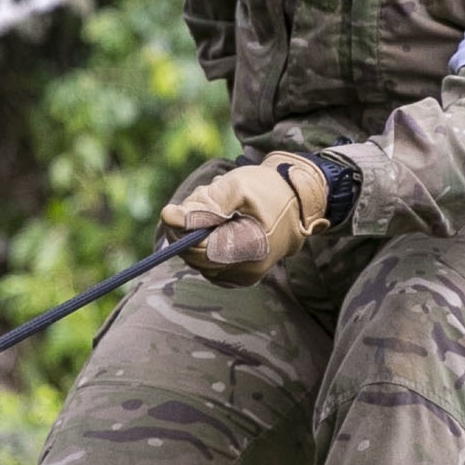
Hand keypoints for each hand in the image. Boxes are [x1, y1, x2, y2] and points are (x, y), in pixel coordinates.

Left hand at [160, 151, 331, 284]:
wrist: (297, 201)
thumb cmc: (268, 190)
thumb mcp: (235, 188)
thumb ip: (202, 205)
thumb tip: (167, 217)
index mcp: (250, 251)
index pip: (197, 250)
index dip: (179, 231)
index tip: (172, 211)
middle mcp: (246, 272)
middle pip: (195, 257)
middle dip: (188, 231)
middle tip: (198, 205)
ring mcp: (243, 277)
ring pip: (199, 260)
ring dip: (196, 235)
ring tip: (215, 212)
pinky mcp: (238, 275)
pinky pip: (208, 262)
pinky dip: (205, 243)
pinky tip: (219, 225)